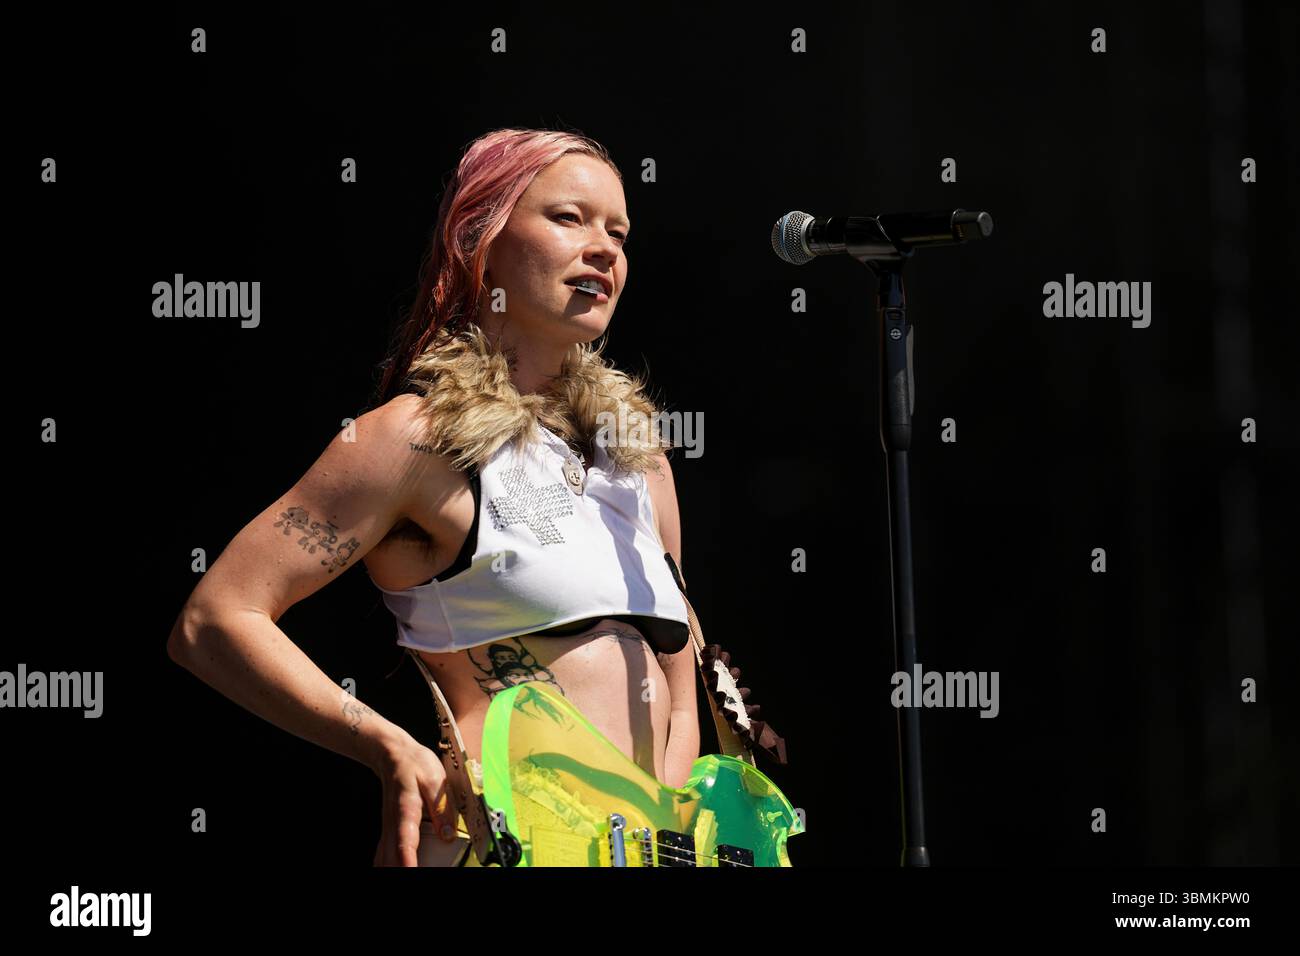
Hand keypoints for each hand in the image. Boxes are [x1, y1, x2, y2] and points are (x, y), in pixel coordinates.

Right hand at [371, 731, 459, 866]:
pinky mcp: (388, 830)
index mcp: (406, 809)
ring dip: (391, 868)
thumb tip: (449, 836)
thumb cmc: (415, 765)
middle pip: (390, 857)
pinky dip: (386, 864)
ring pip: (383, 857)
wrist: (393, 754)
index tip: (411, 872)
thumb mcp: (435, 779)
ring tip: (409, 872)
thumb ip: (442, 807)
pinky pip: (383, 853)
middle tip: (415, 875)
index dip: (407, 861)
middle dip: (400, 869)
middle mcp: (392, 823)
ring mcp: (388, 828)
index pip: (405, 841)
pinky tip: (393, 868)